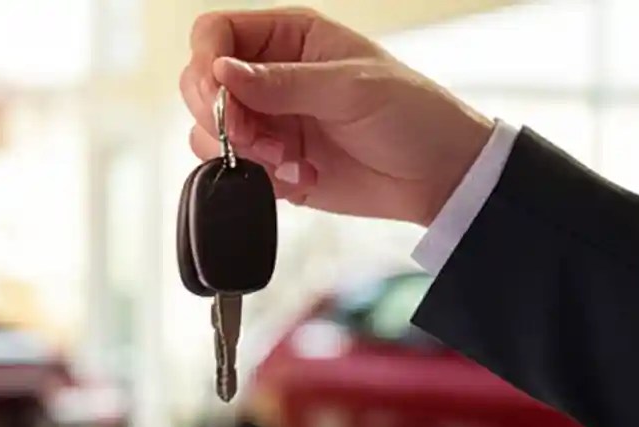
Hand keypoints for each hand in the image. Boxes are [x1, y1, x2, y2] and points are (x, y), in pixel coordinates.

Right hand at [182, 8, 494, 225]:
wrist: (437, 177)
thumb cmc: (412, 115)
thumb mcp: (350, 89)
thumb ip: (282, 83)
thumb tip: (222, 72)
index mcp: (289, 38)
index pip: (216, 34)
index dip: (206, 62)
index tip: (221, 95)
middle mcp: (270, 75)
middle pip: (201, 85)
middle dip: (223, 118)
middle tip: (260, 140)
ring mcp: (267, 120)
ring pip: (208, 132)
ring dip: (241, 154)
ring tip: (289, 162)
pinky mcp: (270, 163)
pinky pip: (233, 170)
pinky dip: (257, 180)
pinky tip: (299, 178)